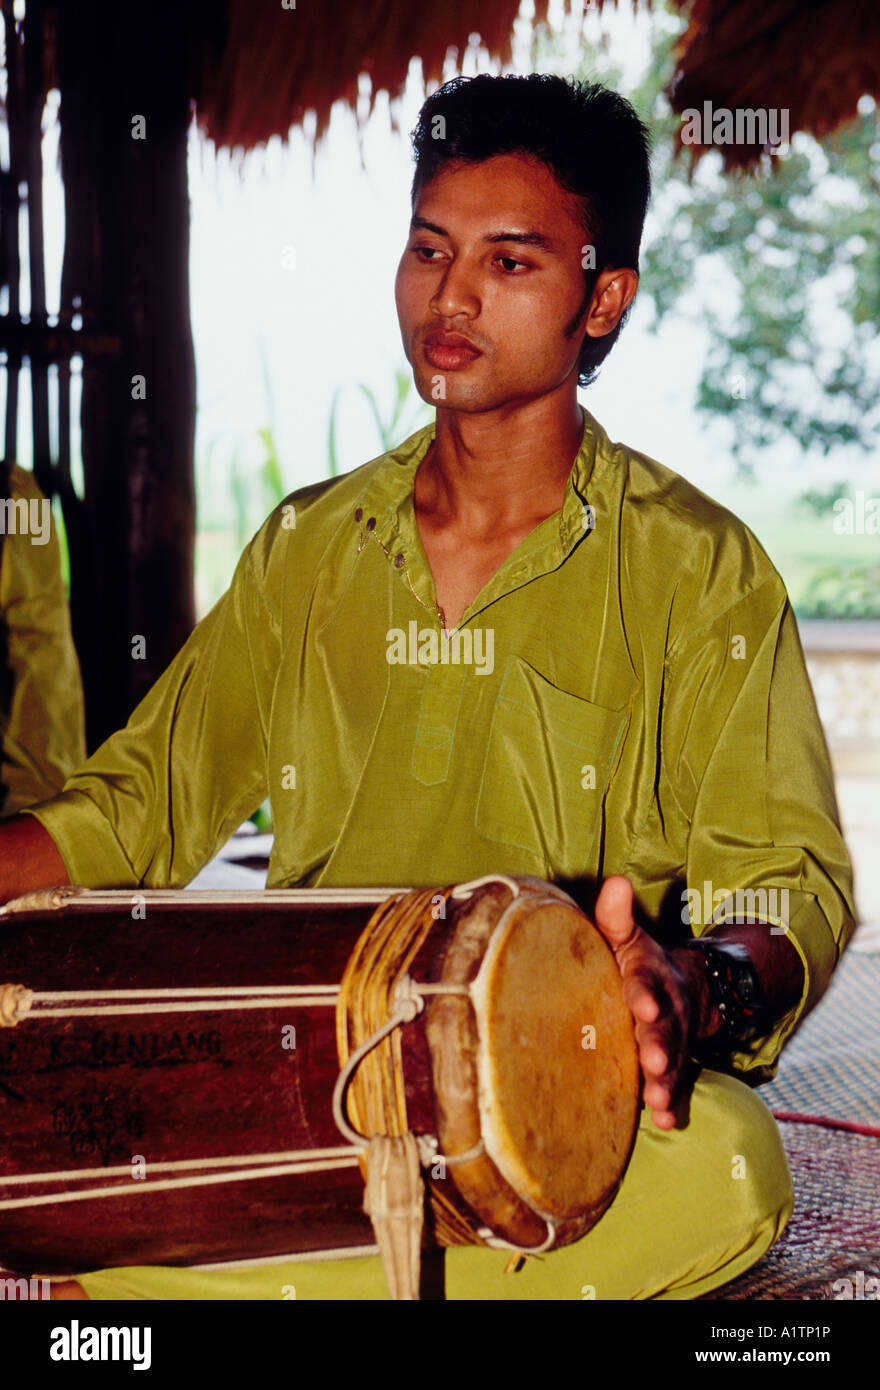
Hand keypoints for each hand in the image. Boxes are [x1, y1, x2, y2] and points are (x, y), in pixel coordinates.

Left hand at [593, 875, 717, 1129]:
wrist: (687, 987)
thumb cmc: (637, 963)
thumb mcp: (628, 938)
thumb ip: (617, 917)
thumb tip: (615, 883)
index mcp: (649, 978)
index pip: (645, 984)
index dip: (644, 994)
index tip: (643, 1005)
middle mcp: (666, 1012)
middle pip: (664, 1030)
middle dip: (659, 1045)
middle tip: (652, 1061)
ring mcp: (673, 1042)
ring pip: (672, 1063)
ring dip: (665, 1082)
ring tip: (656, 1101)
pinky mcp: (673, 1067)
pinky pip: (676, 1087)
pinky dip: (673, 1106)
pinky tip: (667, 1122)